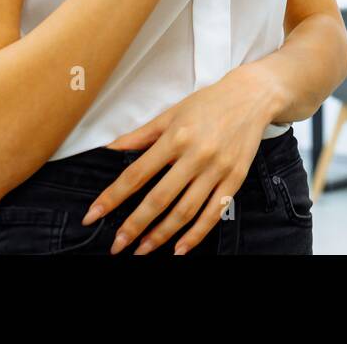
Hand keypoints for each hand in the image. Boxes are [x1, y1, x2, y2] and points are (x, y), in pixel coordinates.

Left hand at [81, 66, 275, 254]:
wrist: (253, 96)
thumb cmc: (210, 102)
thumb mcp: (172, 113)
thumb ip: (141, 135)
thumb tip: (111, 149)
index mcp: (176, 137)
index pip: (137, 174)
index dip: (112, 197)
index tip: (93, 215)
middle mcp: (196, 155)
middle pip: (159, 199)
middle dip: (134, 226)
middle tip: (117, 245)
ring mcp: (217, 169)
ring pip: (185, 211)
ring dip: (161, 235)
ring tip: (142, 250)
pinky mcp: (235, 179)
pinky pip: (213, 213)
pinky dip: (196, 235)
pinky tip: (179, 248)